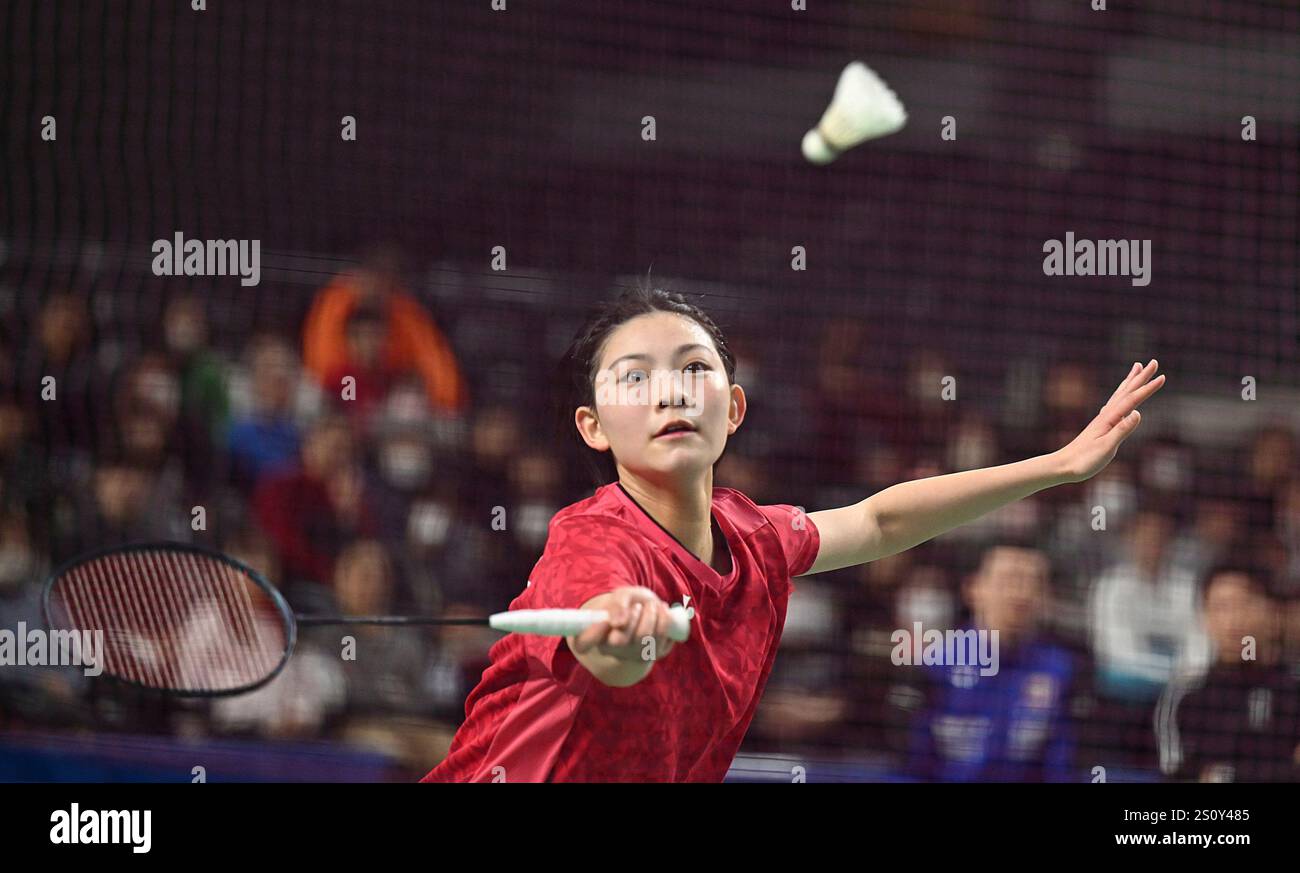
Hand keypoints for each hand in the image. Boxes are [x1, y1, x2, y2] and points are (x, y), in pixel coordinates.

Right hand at [571, 586, 683, 662]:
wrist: (646, 611)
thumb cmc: (627, 604)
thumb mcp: (620, 597)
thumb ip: (616, 605)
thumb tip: (617, 623)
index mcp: (595, 637)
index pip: (582, 644)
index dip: (592, 633)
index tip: (605, 619)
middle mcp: (612, 651)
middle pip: (620, 640)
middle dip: (633, 617)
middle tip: (637, 607)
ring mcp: (634, 655)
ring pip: (644, 637)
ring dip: (651, 614)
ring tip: (650, 606)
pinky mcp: (656, 653)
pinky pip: (663, 637)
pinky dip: (664, 618)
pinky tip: (660, 612)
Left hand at [1055, 359, 1165, 483]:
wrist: (1062, 466)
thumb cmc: (1084, 460)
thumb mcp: (1106, 447)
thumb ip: (1122, 430)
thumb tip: (1138, 412)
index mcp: (1109, 419)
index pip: (1132, 400)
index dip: (1148, 389)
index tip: (1162, 377)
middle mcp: (1106, 415)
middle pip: (1127, 392)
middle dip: (1141, 377)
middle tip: (1154, 362)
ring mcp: (1102, 420)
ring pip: (1120, 395)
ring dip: (1130, 381)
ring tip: (1137, 368)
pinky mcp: (1100, 426)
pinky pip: (1114, 405)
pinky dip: (1121, 396)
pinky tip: (1120, 397)